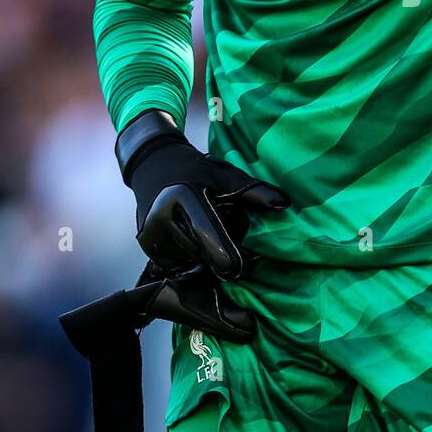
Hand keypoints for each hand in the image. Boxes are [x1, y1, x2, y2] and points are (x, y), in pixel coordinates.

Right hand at [128, 135, 288, 279]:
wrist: (154, 166)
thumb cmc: (196, 171)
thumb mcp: (225, 175)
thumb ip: (253, 191)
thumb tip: (283, 204)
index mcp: (184, 196)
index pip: (209, 237)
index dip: (230, 257)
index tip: (244, 265)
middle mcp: (163, 218)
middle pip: (204, 254)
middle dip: (222, 254)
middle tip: (231, 242)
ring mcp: (152, 235)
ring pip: (192, 262)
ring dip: (207, 258)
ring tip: (209, 235)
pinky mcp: (148, 247)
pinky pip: (180, 265)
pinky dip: (193, 260)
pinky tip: (195, 243)